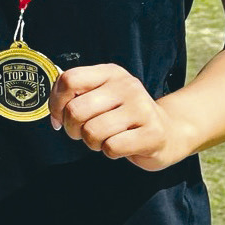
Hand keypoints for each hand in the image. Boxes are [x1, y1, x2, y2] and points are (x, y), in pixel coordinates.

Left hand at [48, 64, 191, 171]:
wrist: (170, 130)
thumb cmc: (125, 115)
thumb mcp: (103, 95)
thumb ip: (77, 95)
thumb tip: (55, 113)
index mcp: (110, 72)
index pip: (69, 80)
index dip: (56, 103)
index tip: (59, 118)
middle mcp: (126, 86)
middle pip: (76, 109)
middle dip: (72, 129)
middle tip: (81, 133)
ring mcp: (141, 108)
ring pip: (92, 131)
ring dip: (91, 142)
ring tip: (103, 139)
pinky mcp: (152, 133)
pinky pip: (111, 147)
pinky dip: (109, 152)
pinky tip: (120, 145)